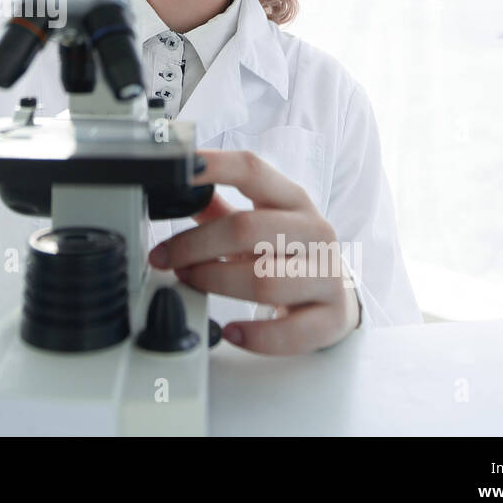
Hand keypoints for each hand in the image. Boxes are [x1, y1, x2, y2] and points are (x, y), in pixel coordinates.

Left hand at [148, 149, 361, 353]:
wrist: (337, 295)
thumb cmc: (288, 254)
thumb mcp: (260, 223)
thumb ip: (218, 209)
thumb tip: (174, 193)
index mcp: (292, 200)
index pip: (251, 170)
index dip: (212, 167)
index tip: (176, 170)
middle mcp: (315, 231)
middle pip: (246, 229)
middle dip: (195, 245)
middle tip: (165, 257)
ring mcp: (327, 275)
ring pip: (264, 280)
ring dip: (215, 282)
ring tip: (190, 283)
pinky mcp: (332, 318)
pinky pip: (290, 332)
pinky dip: (254, 335)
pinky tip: (230, 331)